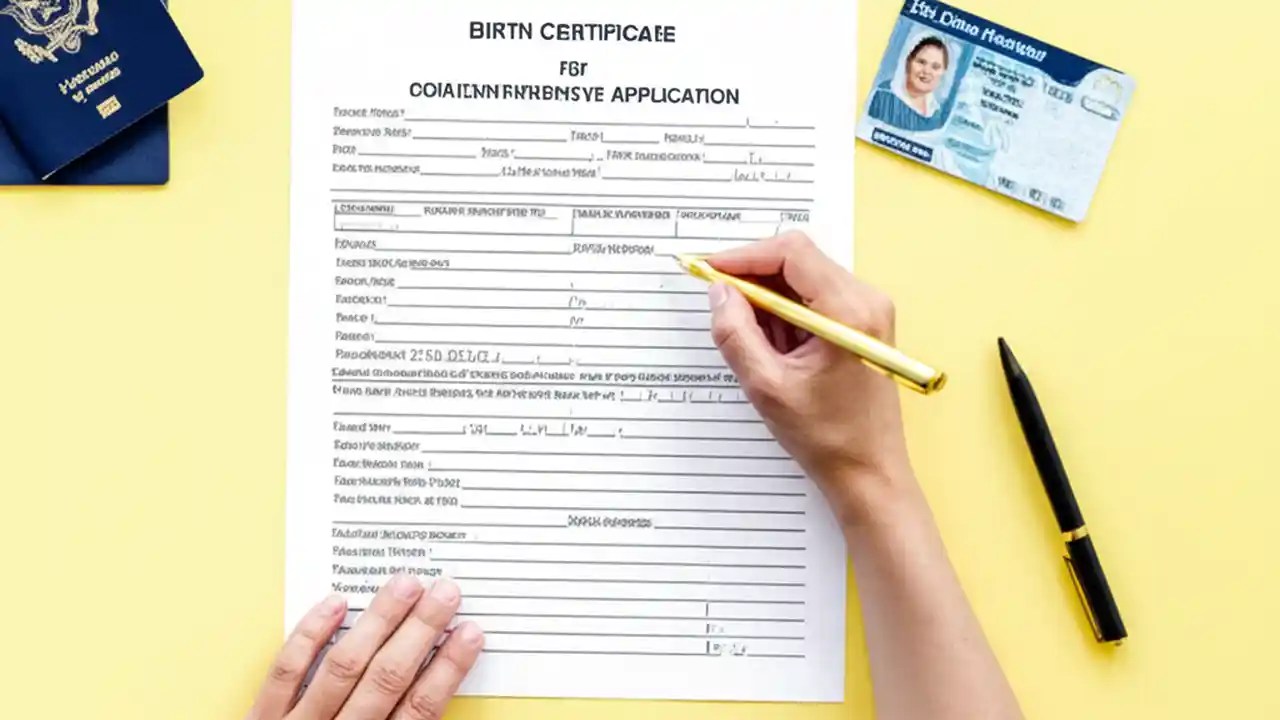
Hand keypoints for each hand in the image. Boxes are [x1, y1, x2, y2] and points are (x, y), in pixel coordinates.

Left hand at [247, 575, 483, 719]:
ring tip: (404, 584)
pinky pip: (285, 673)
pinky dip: (310, 636)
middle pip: (387, 678)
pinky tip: (335, 605)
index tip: (471, 633)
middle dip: (420, 630)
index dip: (448, 668)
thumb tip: (439, 701)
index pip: (420, 709)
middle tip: (446, 592)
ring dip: (378, 622)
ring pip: (343, 666)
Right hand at [707, 232, 913, 522]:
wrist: (869, 472)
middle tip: (718, 301)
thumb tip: (718, 293)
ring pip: (803, 279)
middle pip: (798, 260)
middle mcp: (865, 301)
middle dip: (752, 276)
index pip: (792, 253)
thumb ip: (736, 333)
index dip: (744, 256)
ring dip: (768, 298)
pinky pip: (814, 298)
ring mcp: (867, 312)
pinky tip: (771, 346)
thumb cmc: (826, 438)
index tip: (709, 270)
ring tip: (749, 338)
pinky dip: (784, 312)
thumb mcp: (767, 386)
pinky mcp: (861, 324)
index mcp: (848, 311)